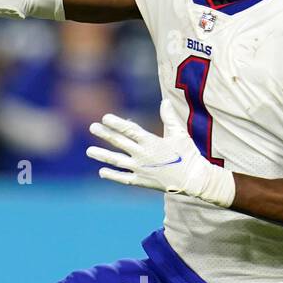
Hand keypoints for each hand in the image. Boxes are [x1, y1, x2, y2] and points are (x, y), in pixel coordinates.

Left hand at [86, 108, 234, 206]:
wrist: (194, 180)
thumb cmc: (188, 155)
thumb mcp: (180, 134)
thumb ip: (169, 117)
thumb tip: (165, 100)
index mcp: (152, 142)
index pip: (130, 130)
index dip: (117, 123)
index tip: (105, 117)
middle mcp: (143, 155)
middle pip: (120, 143)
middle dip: (105, 134)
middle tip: (92, 127)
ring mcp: (141, 169)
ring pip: (117, 161)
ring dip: (102, 155)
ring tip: (88, 151)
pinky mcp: (142, 181)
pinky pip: (124, 178)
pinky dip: (112, 175)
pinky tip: (101, 172)